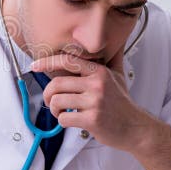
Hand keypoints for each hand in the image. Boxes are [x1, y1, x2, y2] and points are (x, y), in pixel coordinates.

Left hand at [31, 47, 152, 152]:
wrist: (135, 128)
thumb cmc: (122, 103)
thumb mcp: (119, 76)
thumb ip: (113, 59)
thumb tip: (116, 41)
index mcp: (99, 72)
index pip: (67, 61)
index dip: (47, 62)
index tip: (35, 66)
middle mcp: (97, 85)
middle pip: (57, 84)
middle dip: (48, 94)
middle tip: (51, 101)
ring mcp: (95, 102)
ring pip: (58, 101)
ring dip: (55, 109)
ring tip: (62, 112)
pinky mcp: (92, 119)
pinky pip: (64, 118)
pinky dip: (62, 121)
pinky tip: (72, 121)